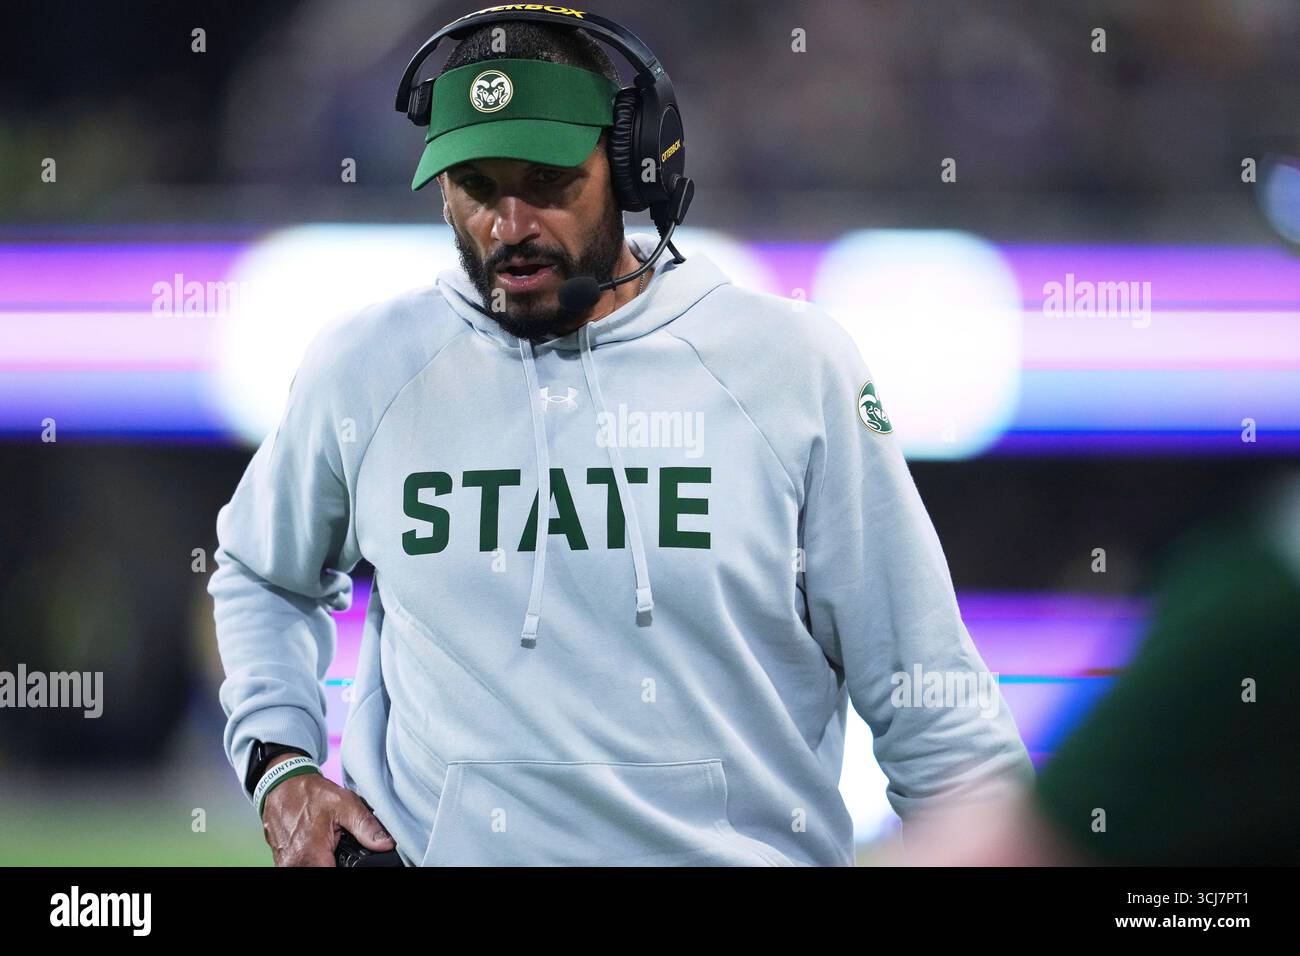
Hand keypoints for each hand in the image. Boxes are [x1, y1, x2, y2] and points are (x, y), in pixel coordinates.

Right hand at [259, 754, 396, 865]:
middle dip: (338, 862)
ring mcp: (285, 864)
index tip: (351, 856)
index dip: (348, 867)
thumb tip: (386, 844)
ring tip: (330, 844)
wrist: (282, 784)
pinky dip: (314, 859)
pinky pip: (302, 866)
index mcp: (311, 854)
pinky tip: (320, 846)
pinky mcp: (282, 861)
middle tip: (340, 844)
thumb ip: (366, 826)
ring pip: (314, 870)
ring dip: (325, 861)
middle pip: (324, 872)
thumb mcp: (345, 803)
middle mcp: (294, 863)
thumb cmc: (310, 792)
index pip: (334, 874)